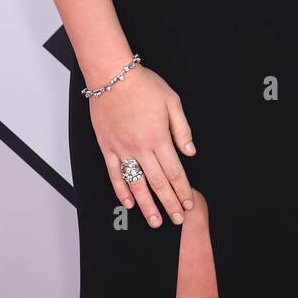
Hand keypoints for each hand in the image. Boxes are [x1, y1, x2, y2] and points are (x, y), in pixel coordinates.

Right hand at [88, 64, 195, 225]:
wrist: (113, 76)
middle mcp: (141, 148)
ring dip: (147, 205)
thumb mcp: (172, 101)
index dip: (182, 190)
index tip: (188, 203)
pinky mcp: (108, 148)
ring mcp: (123, 150)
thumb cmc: (144, 85)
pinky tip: (129, 203)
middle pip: (158, 182)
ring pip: (137, 184)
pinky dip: (121, 190)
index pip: (174, 171)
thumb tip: (190, 153)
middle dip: (169, 203)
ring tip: (155, 221)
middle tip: (177, 219)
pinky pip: (115, 174)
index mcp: (159, 138)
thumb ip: (182, 130)